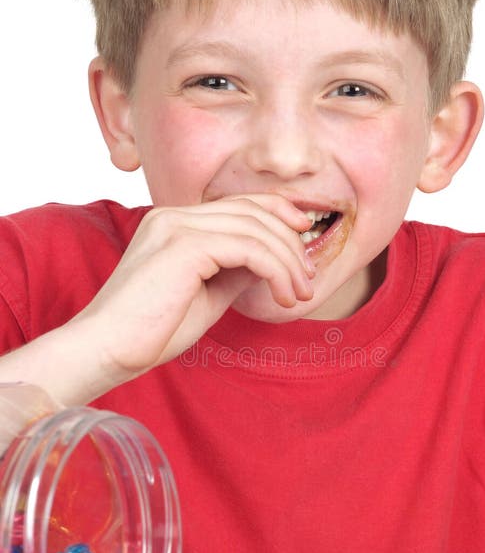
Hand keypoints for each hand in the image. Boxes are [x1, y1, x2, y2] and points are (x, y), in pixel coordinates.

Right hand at [73, 193, 314, 383]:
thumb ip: (234, 272)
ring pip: (256, 228)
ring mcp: (177, 225)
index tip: (303, 240)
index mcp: (174, 223)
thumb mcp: (207, 295)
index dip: (278, 213)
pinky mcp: (185, 245)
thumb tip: (271, 263)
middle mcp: (174, 215)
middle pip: (252, 210)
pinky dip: (276, 270)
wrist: (109, 349)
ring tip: (299, 294)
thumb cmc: (153, 331)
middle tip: (307, 279)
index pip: (238, 203)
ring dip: (288, 261)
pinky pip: (249, 248)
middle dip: (290, 243)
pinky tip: (283, 296)